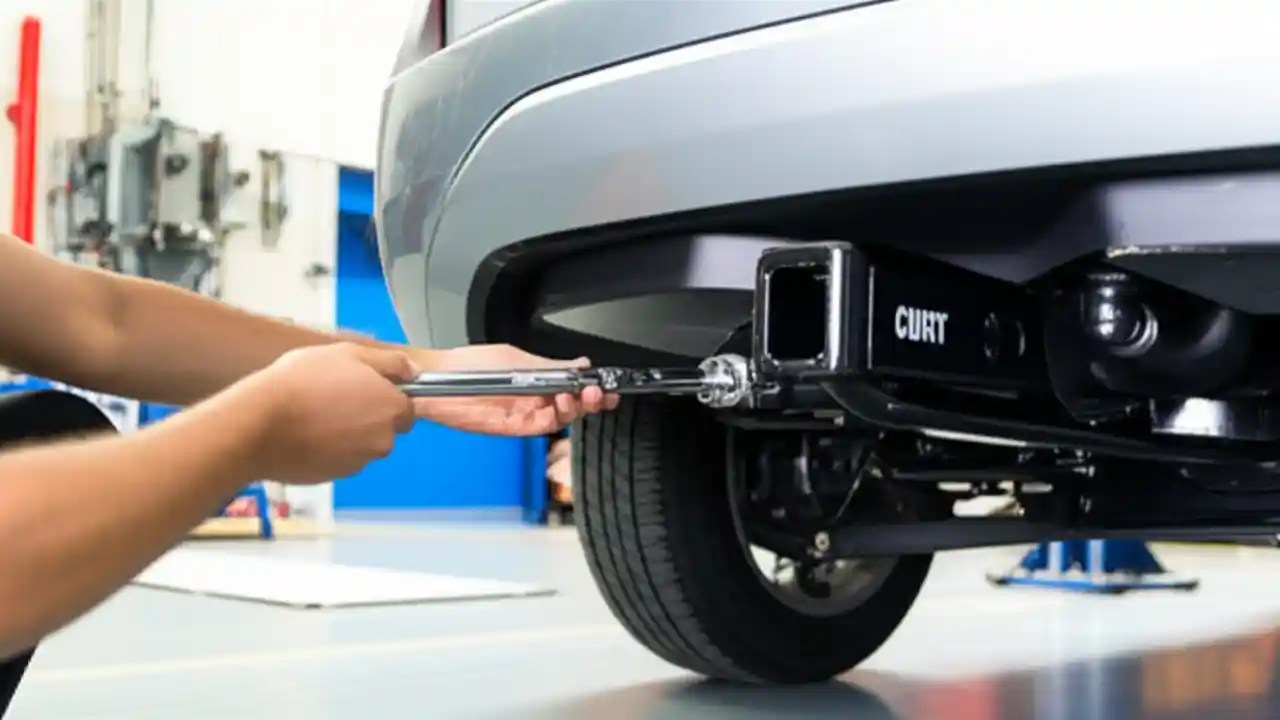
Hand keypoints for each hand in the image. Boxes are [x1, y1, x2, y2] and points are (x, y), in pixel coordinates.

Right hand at [237, 343, 417, 482]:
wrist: (259, 422)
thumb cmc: (303, 380)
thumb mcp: (348, 353)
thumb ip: (390, 363)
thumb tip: (413, 371)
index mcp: (392, 408)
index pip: (406, 408)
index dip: (384, 397)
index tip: (360, 388)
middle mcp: (383, 440)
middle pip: (385, 429)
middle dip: (367, 418)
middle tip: (333, 399)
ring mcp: (358, 463)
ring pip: (361, 446)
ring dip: (347, 435)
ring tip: (313, 415)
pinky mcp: (333, 477)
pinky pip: (338, 460)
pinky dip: (328, 450)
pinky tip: (304, 434)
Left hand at [410, 344, 618, 435]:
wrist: (438, 382)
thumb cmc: (469, 366)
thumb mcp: (515, 359)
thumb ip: (549, 366)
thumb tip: (581, 362)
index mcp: (538, 379)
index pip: (573, 384)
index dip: (591, 385)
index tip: (605, 382)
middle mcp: (535, 398)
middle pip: (573, 404)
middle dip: (591, 399)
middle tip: (599, 392)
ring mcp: (526, 414)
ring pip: (562, 417)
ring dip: (576, 407)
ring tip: (580, 395)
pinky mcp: (515, 427)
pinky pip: (543, 426)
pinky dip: (556, 417)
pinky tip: (560, 403)